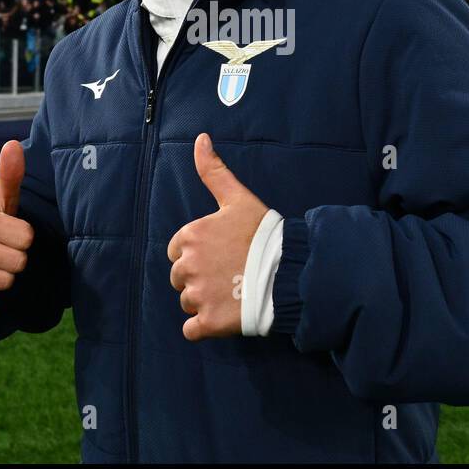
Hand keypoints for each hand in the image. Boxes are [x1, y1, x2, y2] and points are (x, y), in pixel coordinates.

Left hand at [167, 133, 269, 341]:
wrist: (290, 272)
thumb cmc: (265, 234)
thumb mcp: (238, 198)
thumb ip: (214, 170)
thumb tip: (200, 138)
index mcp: (189, 236)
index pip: (178, 250)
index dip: (199, 253)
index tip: (223, 254)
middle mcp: (186, 266)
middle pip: (180, 278)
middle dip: (200, 278)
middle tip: (230, 274)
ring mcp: (197, 296)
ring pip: (187, 303)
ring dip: (205, 302)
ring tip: (232, 293)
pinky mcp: (208, 323)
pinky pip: (192, 330)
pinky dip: (204, 327)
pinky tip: (224, 316)